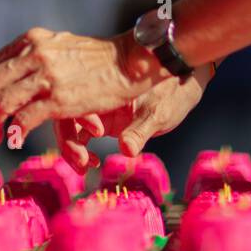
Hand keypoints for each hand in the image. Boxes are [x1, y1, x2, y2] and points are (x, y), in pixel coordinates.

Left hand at [0, 28, 157, 146]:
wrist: (128, 62)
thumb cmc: (96, 59)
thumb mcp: (59, 47)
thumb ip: (34, 56)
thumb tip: (9, 72)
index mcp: (32, 41)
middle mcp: (35, 54)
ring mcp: (46, 76)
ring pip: (2, 103)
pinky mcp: (59, 99)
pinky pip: (23, 119)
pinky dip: (14, 132)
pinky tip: (15, 140)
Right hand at [53, 68, 210, 171]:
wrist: (184, 83)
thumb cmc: (173, 93)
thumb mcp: (159, 112)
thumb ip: (140, 130)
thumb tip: (126, 150)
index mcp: (106, 84)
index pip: (75, 98)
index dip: (77, 118)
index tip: (96, 133)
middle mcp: (97, 93)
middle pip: (65, 112)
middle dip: (68, 139)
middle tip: (82, 162)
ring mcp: (98, 106)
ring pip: (70, 125)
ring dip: (72, 147)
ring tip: (86, 166)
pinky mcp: (103, 119)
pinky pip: (81, 134)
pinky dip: (80, 150)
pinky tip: (92, 163)